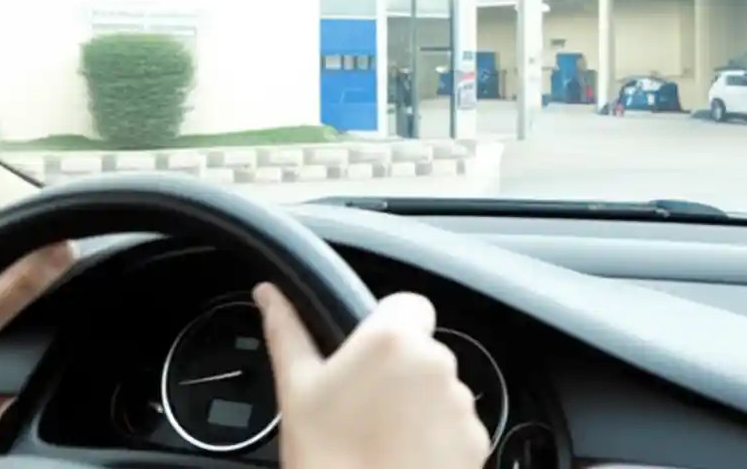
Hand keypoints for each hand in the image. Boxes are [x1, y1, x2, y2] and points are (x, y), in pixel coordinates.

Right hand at [255, 283, 489, 468]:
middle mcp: (436, 364)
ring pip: (440, 388)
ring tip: (382, 436)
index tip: (368, 355)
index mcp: (392, 340)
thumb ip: (286, 330)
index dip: (389, 326)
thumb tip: (269, 294)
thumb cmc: (325, 459)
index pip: (409, 305)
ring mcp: (460, 405)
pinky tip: (404, 455)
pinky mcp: (477, 440)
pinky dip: (438, 436)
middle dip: (399, 371)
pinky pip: (457, 425)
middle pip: (423, 350)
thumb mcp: (296, 390)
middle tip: (364, 404)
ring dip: (418, 404)